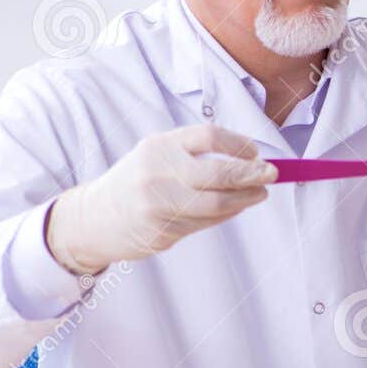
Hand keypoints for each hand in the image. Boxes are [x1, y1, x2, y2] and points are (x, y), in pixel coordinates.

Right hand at [45, 124, 275, 274]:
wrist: (95, 218)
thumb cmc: (138, 182)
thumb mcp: (158, 156)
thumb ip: (196, 154)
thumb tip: (250, 160)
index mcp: (159, 146)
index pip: (208, 136)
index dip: (238, 144)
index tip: (255, 152)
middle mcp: (157, 172)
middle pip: (218, 173)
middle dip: (251, 174)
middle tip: (272, 174)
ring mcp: (158, 204)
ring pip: (216, 204)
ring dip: (244, 199)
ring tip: (258, 194)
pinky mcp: (160, 230)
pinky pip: (204, 223)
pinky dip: (225, 215)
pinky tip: (233, 208)